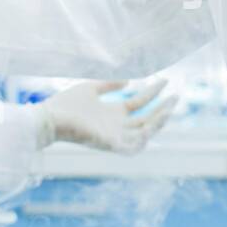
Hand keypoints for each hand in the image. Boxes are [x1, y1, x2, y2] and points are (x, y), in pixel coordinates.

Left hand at [36, 79, 176, 153]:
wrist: (48, 118)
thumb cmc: (65, 105)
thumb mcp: (91, 89)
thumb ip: (110, 84)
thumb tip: (130, 80)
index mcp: (112, 113)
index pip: (139, 103)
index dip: (154, 92)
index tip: (166, 80)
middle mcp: (117, 126)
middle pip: (146, 119)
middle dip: (162, 109)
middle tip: (177, 95)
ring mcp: (114, 136)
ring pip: (144, 132)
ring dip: (158, 122)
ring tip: (169, 107)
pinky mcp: (110, 144)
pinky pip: (132, 146)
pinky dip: (144, 138)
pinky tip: (153, 124)